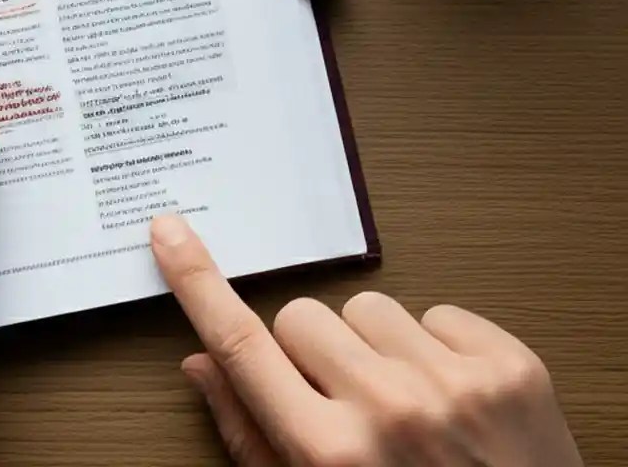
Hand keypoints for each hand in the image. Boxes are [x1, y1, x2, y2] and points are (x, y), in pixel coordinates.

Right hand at [150, 215, 582, 466]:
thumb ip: (249, 434)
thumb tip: (200, 362)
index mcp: (327, 452)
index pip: (241, 345)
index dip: (198, 283)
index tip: (170, 235)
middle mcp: (387, 410)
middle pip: (302, 316)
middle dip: (310, 351)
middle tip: (340, 400)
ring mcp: (454, 384)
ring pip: (368, 307)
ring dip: (375, 346)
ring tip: (404, 403)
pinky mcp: (511, 368)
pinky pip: (440, 311)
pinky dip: (438, 347)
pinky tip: (450, 396)